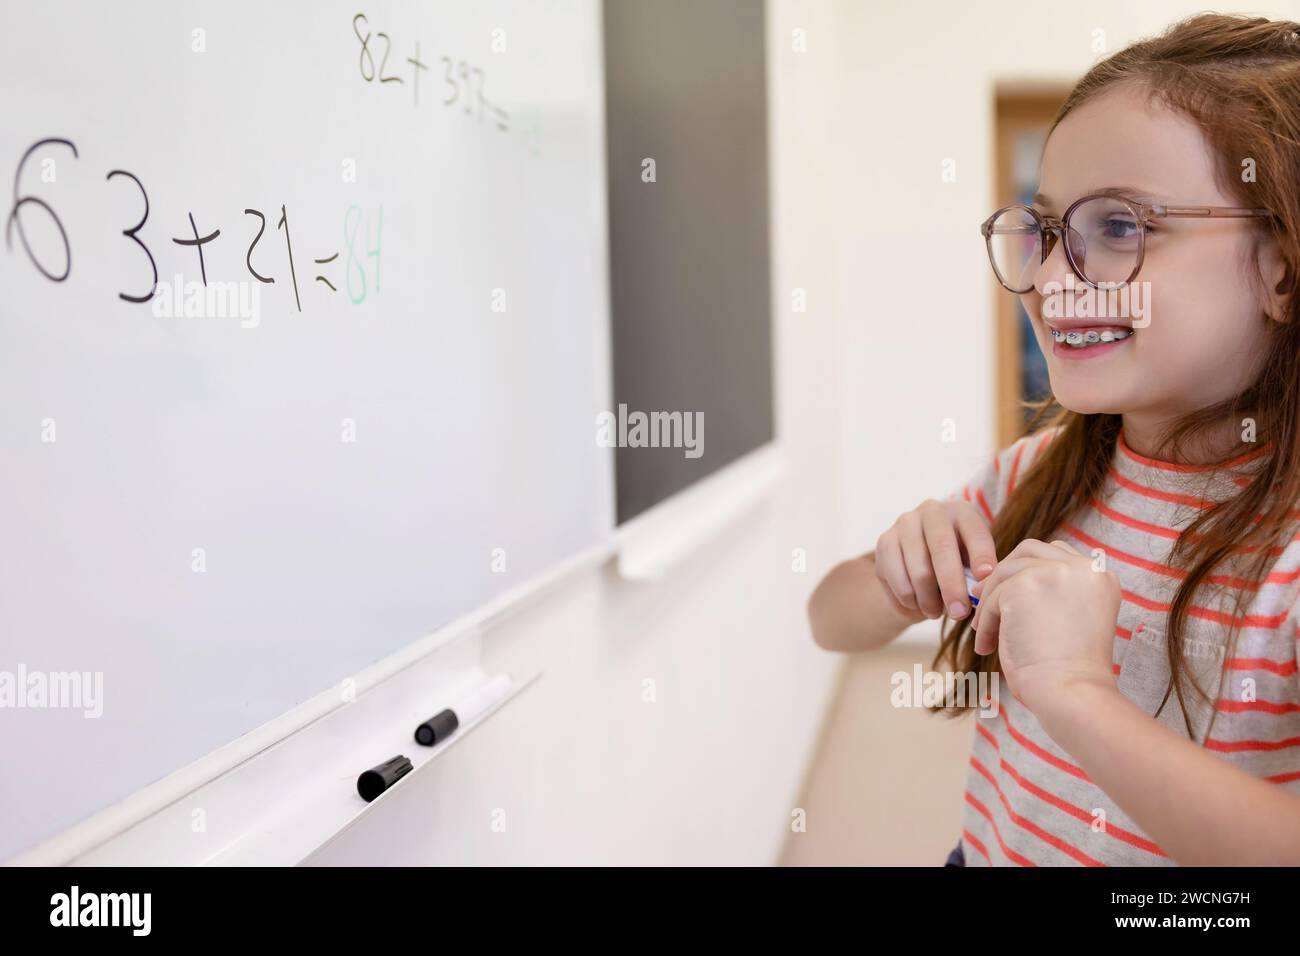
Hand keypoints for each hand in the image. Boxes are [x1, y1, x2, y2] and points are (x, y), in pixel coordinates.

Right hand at [874, 498, 996, 621]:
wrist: (920, 556)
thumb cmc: (957, 562)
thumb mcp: (973, 563)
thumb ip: (978, 575)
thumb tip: (978, 592)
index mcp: (961, 512)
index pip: (975, 533)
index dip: (982, 557)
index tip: (985, 581)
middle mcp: (931, 511)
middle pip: (942, 550)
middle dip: (952, 587)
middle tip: (959, 613)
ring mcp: (904, 524)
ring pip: (918, 571)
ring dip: (929, 600)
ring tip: (936, 612)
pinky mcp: (884, 542)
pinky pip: (897, 580)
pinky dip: (909, 600)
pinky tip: (917, 605)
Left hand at [969, 539, 1118, 710]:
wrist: (1072, 691)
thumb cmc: (1073, 669)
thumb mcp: (1076, 617)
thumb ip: (1057, 592)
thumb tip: (1011, 580)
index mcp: (1101, 575)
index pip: (1057, 553)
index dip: (1030, 569)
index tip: (1012, 592)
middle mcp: (1083, 567)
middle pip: (1029, 551)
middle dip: (1004, 573)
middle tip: (985, 599)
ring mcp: (1054, 572)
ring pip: (1005, 574)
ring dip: (990, 603)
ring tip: (985, 630)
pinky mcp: (1023, 586)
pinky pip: (992, 599)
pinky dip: (986, 622)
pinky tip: (986, 645)